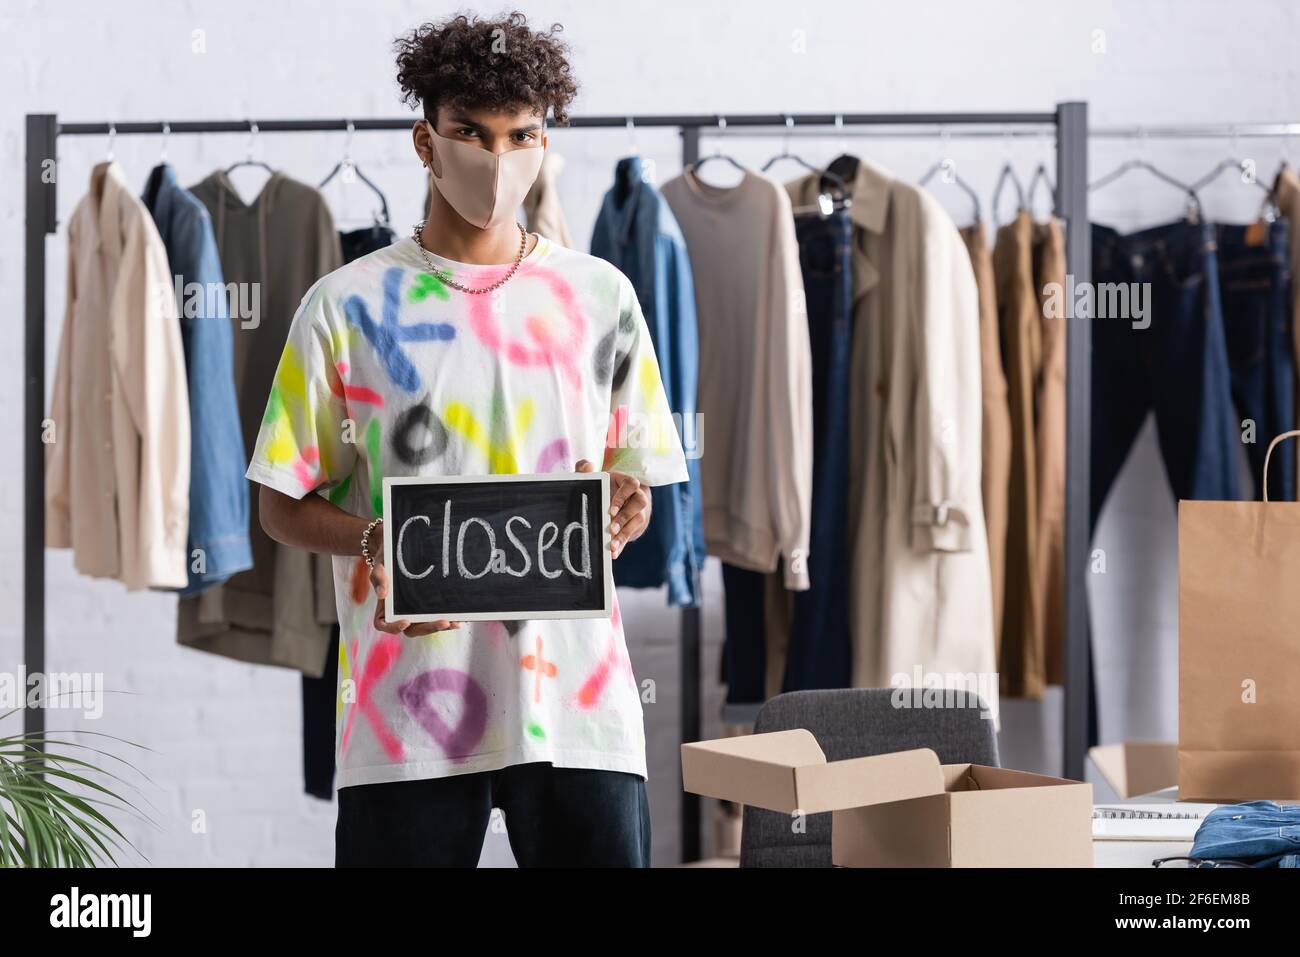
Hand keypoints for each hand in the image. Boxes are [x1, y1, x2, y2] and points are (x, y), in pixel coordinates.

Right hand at [367, 521, 459, 636]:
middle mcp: (400, 613)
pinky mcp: (429, 606)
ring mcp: (415, 611)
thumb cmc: (387, 557)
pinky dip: (449, 619)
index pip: (383, 624)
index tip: (406, 621)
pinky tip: (460, 617)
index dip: (393, 627)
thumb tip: (382, 594)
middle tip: (444, 622)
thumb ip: (379, 576)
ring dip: (442, 626)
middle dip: (428, 628)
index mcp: (384, 607)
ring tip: (456, 622)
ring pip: (426, 626)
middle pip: (411, 629)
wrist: (400, 548)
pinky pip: (437, 616)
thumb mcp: (380, 563)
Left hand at [576, 459, 650, 559]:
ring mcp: (638, 512)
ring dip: (625, 533)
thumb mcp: (593, 478)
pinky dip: (622, 545)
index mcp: (627, 482)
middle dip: (625, 517)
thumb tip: (587, 466)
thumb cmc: (601, 488)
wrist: (613, 504)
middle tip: (611, 528)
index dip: (623, 496)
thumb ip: (585, 470)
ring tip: (612, 544)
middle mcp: (636, 496)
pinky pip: (631, 536)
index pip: (632, 484)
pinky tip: (613, 553)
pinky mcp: (635, 526)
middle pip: (639, 503)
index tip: (610, 509)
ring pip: (638, 521)